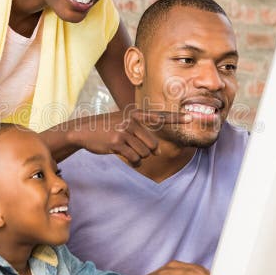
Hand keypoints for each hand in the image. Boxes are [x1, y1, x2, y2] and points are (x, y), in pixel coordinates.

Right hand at [71, 109, 189, 165]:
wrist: (84, 130)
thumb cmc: (108, 128)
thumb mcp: (124, 122)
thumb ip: (143, 133)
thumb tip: (158, 152)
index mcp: (136, 114)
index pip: (160, 116)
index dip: (176, 118)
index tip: (191, 117)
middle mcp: (132, 120)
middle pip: (153, 145)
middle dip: (147, 151)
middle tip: (133, 147)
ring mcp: (124, 131)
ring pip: (144, 153)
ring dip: (138, 156)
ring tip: (125, 149)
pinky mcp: (117, 143)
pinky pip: (135, 158)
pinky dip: (133, 161)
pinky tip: (123, 154)